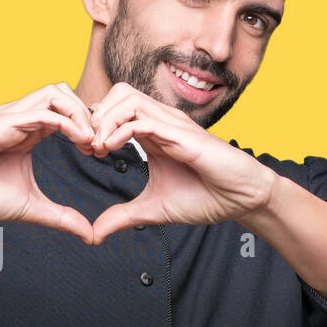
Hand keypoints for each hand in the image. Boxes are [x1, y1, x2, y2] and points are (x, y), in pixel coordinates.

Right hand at [0, 82, 96, 242]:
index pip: (65, 111)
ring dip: (79, 113)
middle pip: (63, 93)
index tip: (99, 152)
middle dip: (88, 114)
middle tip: (100, 143)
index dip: (88, 126)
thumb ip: (61, 217)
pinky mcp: (1, 124)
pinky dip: (65, 122)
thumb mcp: (32, 208)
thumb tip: (89, 234)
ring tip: (90, 141)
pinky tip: (78, 140)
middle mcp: (19, 118)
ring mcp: (10, 118)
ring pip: (54, 93)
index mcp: (27, 131)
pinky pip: (41, 113)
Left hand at [87, 82, 277, 242]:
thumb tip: (95, 233)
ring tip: (97, 147)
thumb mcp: (153, 209)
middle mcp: (161, 122)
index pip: (115, 110)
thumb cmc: (206, 197)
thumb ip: (123, 216)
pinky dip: (120, 130)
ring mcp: (172, 125)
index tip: (84, 151)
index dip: (94, 125)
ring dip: (104, 120)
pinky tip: (110, 149)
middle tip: (87, 146)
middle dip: (95, 116)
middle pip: (117, 93)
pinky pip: (144, 120)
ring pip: (127, 98)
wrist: (242, 200)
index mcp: (153, 133)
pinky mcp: (183, 135)